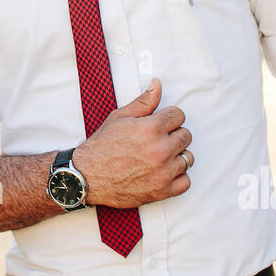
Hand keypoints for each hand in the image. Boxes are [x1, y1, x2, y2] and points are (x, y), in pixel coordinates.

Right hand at [72, 78, 192, 208]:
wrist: (87, 176)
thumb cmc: (102, 146)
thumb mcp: (120, 117)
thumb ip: (144, 101)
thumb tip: (157, 84)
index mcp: (151, 128)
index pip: (179, 115)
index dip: (168, 118)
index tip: (159, 125)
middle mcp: (161, 149)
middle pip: (186, 136)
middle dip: (173, 135)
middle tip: (156, 141)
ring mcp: (163, 172)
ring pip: (187, 158)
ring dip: (176, 156)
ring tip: (158, 157)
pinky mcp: (162, 190)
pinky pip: (185, 182)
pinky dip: (177, 177)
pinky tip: (163, 172)